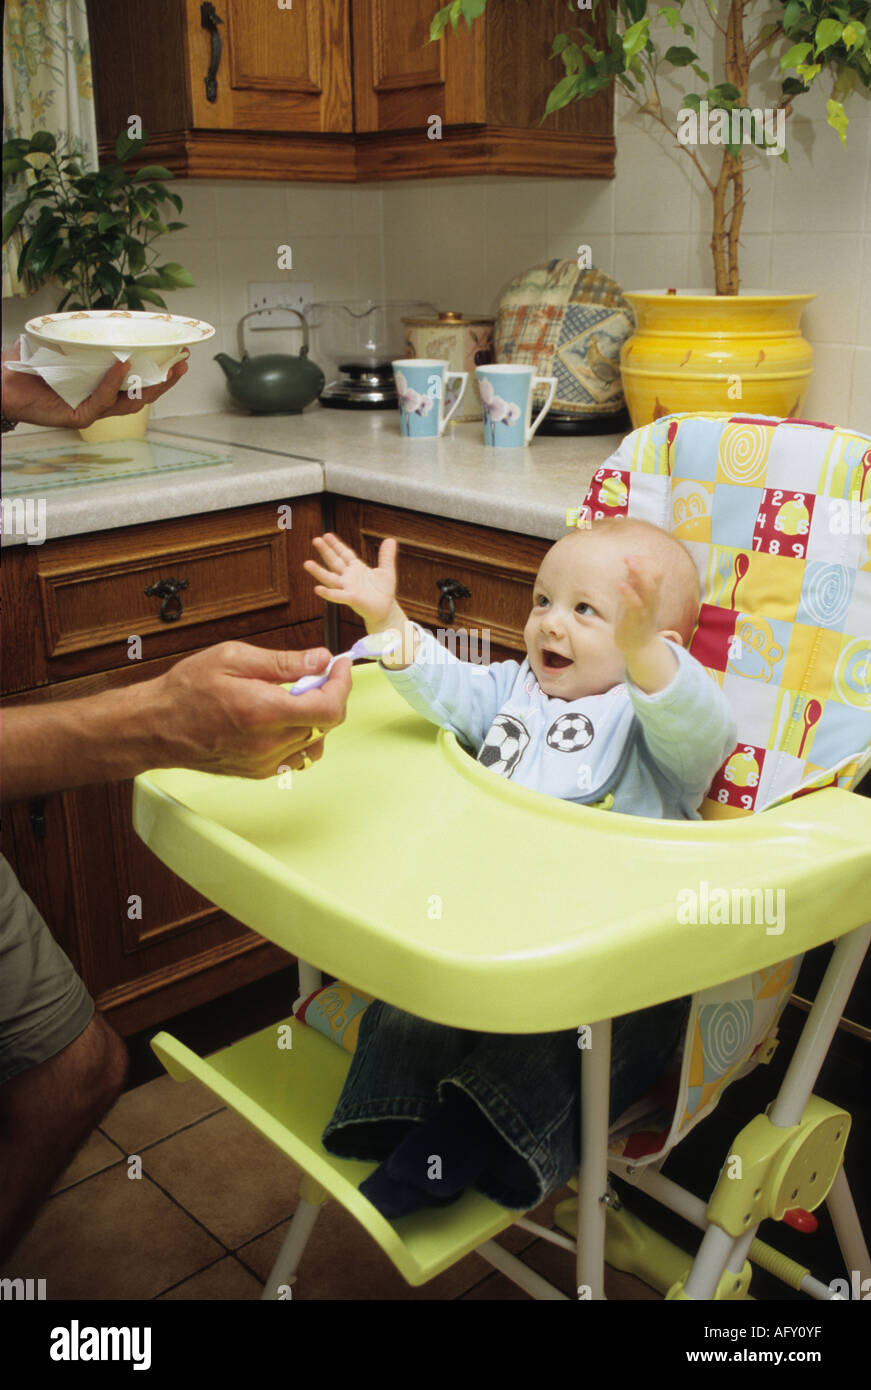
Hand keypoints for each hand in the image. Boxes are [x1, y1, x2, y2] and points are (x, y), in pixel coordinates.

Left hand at [1, 337, 188, 429]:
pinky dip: (114, 382)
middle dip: (166, 380)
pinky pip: (103, 400)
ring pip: (130, 402)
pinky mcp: (79, 416)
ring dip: (150, 386)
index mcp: (101, 385)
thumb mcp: (63, 344)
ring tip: (167, 368)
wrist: (1, 383)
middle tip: (183, 362)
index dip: (159, 370)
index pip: (137, 380)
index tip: (177, 352)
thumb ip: (84, 336)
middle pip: (143, 395)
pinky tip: (123, 365)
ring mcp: (92, 410)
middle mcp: (101, 400)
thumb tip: (102, 316)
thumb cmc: (28, 366)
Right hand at [152, 640, 351, 778]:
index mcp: (263, 711)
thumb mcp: (234, 658)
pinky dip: (302, 735)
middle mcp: (268, 743)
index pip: (329, 707)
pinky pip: (298, 755)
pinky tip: (282, 717)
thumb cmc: (188, 689)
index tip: (339, 666)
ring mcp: (265, 762)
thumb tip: (320, 660)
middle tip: (313, 674)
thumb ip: (283, 662)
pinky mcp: (259, 772)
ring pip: (316, 740)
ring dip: (317, 716)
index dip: (342, 684)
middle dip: (330, 694)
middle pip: (328, 723)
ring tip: (293, 696)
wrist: (156, 726)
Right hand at [303, 532, 397, 626]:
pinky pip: (337, 595)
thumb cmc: (383, 591)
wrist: (385, 610)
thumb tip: (391, 539)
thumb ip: (386, 556)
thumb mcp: (387, 571)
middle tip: (315, 540)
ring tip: (307, 563)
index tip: (327, 535)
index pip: (344, 554)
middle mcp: (348, 577)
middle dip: (326, 551)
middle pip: (334, 562)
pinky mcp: (351, 598)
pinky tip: (317, 589)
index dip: (336, 545)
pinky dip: (328, 593)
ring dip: (319, 571)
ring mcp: (348, 587)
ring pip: (330, 578)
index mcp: (356, 568)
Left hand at [614, 554, 661, 657]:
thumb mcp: (634, 597)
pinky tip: (621, 585)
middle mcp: (652, 599)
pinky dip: (630, 593)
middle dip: (644, 564)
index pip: (656, 571)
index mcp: (652, 593)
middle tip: (629, 558)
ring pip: (650, 588)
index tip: (632, 557)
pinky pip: (636, 604)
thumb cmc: (634, 620)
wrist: (639, 647)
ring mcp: (647, 608)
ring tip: (629, 564)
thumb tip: (630, 562)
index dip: (646, 561)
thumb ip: (633, 582)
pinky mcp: (637, 619)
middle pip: (656, 576)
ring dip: (640, 574)